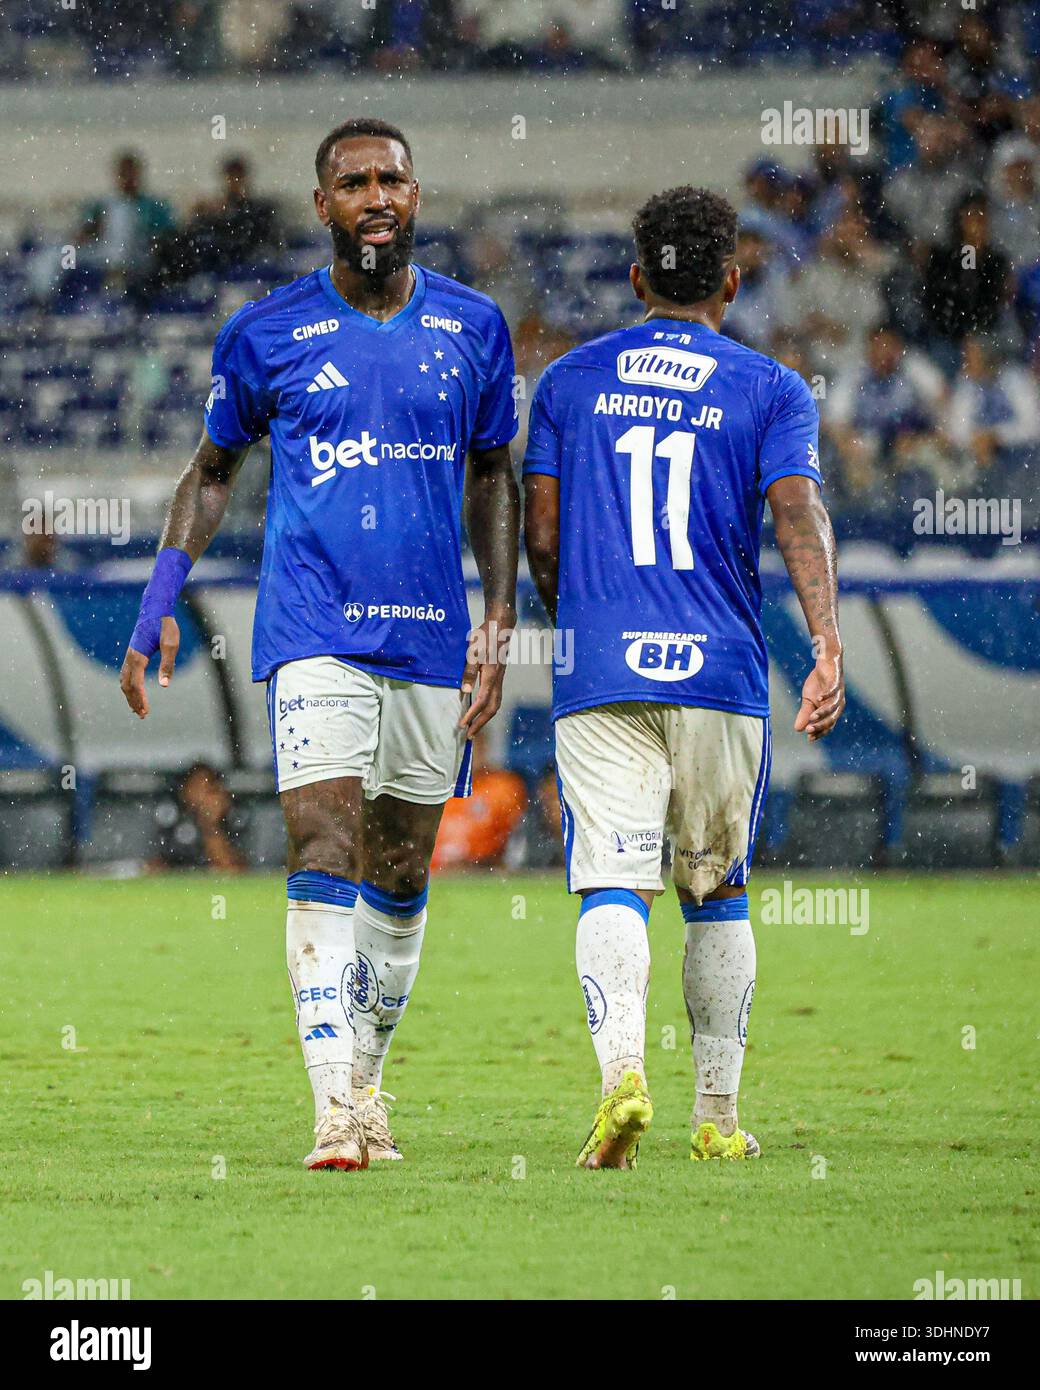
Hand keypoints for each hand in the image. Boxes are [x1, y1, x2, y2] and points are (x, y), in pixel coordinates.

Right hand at [119, 614, 179, 718]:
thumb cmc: (165, 626)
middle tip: (143, 715)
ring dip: (130, 696)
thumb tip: (164, 685)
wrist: (155, 608)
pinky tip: (135, 692)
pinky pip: (125, 674)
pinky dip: (128, 686)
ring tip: (138, 709)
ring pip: (124, 681)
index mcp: (138, 656)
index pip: (136, 683)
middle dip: (133, 701)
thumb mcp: (171, 645)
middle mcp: (129, 657)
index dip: (140, 698)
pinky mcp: (131, 653)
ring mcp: (128, 655)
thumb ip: (167, 665)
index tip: (146, 711)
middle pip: (127, 685)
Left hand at [459, 613, 512, 738]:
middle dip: (480, 723)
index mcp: (491, 675)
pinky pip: (495, 699)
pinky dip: (488, 709)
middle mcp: (497, 680)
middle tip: (468, 735)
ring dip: (484, 718)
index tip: (462, 725)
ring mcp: (500, 680)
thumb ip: (469, 672)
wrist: (501, 627)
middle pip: (491, 708)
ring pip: (495, 705)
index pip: (481, 701)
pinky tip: (480, 712)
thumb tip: (465, 692)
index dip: (472, 714)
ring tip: (474, 728)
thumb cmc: (485, 637)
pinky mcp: (498, 678)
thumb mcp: (473, 652)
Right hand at [793, 651, 844, 742]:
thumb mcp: (808, 700)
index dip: (820, 732)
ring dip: (822, 713)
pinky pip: (833, 690)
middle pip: (832, 719)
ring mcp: (838, 693)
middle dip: (820, 726)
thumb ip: (805, 714)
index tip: (809, 738)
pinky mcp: (836, 682)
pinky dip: (827, 695)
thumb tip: (797, 729)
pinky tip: (819, 698)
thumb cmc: (818, 683)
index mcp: (832, 710)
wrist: (824, 663)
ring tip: (812, 717)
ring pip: (833, 707)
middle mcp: (838, 704)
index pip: (828, 725)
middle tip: (808, 730)